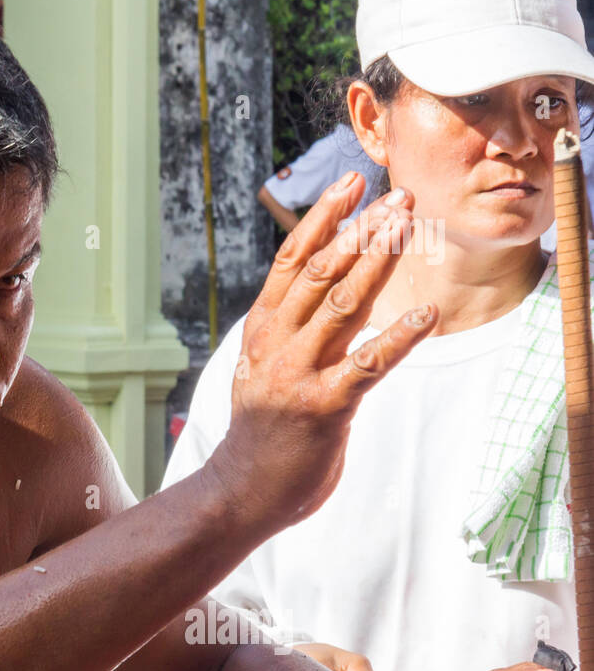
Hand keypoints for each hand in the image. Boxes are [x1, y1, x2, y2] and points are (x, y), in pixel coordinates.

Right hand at [205, 175, 436, 532]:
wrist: (242, 489)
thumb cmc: (263, 430)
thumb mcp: (263, 367)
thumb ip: (287, 330)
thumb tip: (318, 291)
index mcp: (263, 330)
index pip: (292, 261)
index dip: (322, 218)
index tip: (350, 182)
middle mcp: (277, 344)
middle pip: (321, 272)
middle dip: (361, 229)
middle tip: (397, 196)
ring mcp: (298, 374)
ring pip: (342, 305)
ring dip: (379, 262)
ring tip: (408, 228)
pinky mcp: (324, 407)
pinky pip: (367, 365)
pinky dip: (398, 339)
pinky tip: (427, 317)